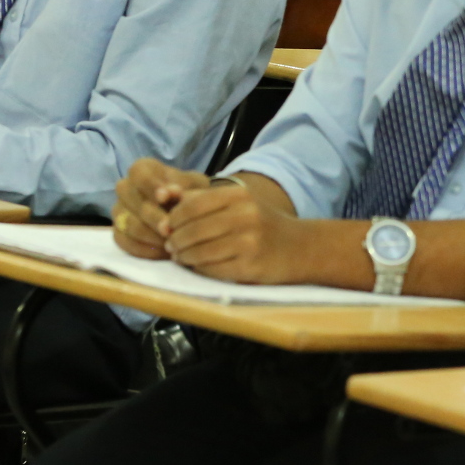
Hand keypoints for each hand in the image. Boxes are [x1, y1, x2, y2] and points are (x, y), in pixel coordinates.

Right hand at [113, 158, 209, 259]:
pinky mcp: (118, 232)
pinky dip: (145, 249)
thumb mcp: (194, 184)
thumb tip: (173, 192)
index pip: (139, 174)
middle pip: (133, 202)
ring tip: (172, 243)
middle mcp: (125, 188)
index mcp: (142, 169)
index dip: (150, 186)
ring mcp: (118, 211)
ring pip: (128, 224)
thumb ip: (184, 185)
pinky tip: (163, 252)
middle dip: (153, 217)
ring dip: (151, 236)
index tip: (165, 197)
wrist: (188, 212)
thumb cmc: (190, 192)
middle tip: (170, 230)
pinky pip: (124, 242)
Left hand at [159, 178, 307, 281]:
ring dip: (184, 256)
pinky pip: (211, 269)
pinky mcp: (249, 266)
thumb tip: (164, 196)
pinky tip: (199, 265)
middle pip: (192, 230)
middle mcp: (245, 216)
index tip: (167, 227)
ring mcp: (248, 242)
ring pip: (199, 251)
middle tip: (171, 246)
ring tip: (181, 256)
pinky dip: (199, 268)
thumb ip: (202, 198)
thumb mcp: (237, 202)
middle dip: (175, 240)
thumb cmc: (261, 223)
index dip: (173, 218)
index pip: (191, 205)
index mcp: (239, 196)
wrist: (299, 247)